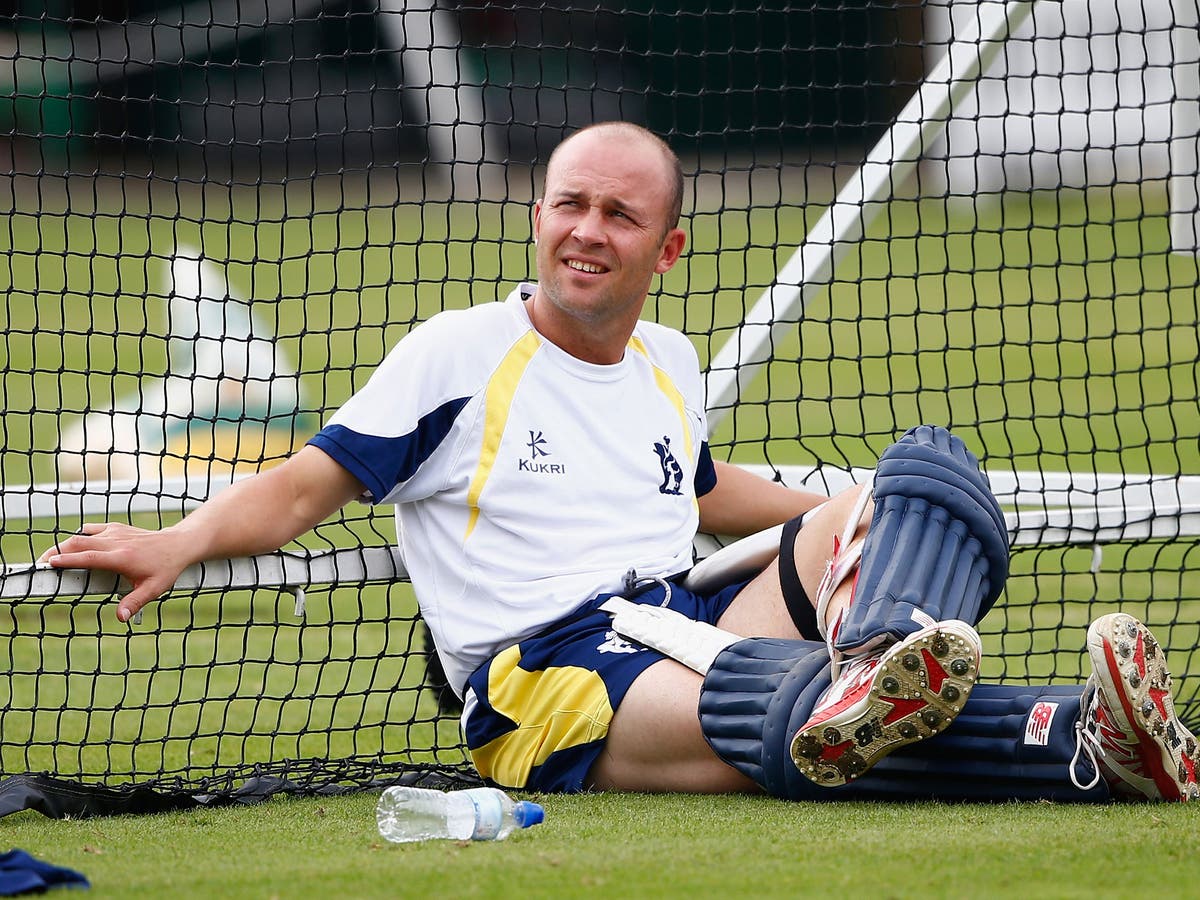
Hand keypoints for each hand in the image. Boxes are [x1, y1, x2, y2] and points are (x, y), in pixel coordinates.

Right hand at [40, 522, 190, 622]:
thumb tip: (121, 618)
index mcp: (122, 557)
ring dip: (64, 544)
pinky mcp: (116, 527)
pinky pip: (91, 529)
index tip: (49, 564)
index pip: (89, 557)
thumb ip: (135, 603)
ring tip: (51, 557)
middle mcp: (116, 542)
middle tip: (40, 564)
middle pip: (79, 543)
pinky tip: (73, 547)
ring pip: (82, 535)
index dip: (68, 560)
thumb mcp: (154, 589)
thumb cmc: (165, 568)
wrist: (178, 544)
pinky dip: (79, 536)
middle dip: (56, 552)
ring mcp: (115, 532)